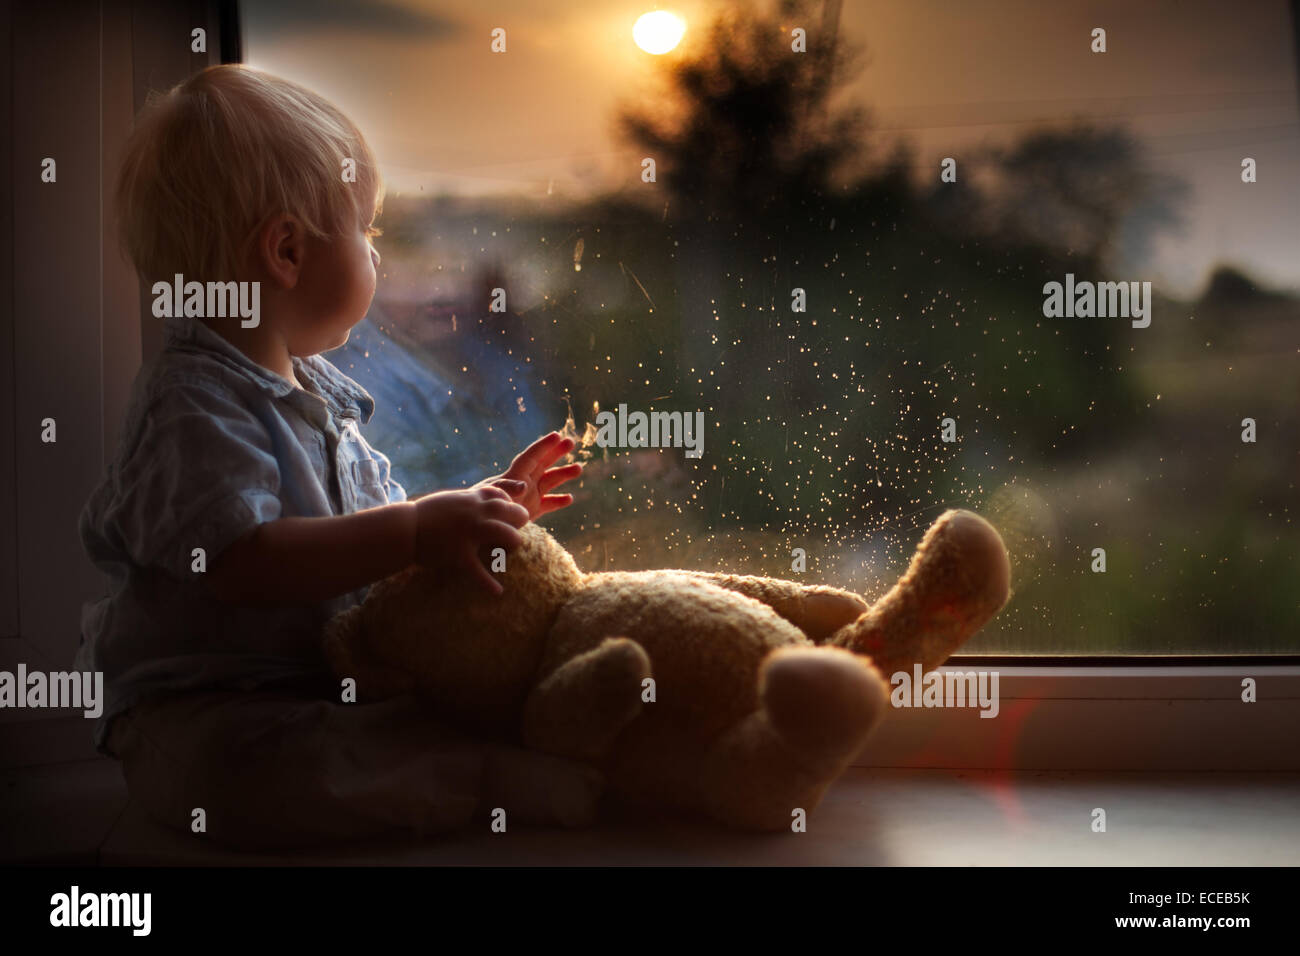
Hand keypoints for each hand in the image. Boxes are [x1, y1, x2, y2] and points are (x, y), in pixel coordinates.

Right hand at [412, 486, 529, 594]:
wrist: (405, 528)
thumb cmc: (426, 515)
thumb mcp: (451, 500)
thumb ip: (470, 501)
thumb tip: (484, 503)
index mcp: (471, 499)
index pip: (503, 496)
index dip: (511, 506)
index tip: (511, 516)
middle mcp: (474, 513)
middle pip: (511, 511)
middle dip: (520, 520)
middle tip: (517, 533)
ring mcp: (468, 533)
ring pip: (504, 533)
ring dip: (513, 541)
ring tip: (512, 550)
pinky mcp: (459, 554)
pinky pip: (478, 570)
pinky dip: (488, 584)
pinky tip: (497, 592)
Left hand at [478, 432, 582, 520]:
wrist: (474, 528)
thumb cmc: (479, 509)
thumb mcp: (492, 497)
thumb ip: (507, 489)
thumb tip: (524, 486)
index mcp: (514, 476)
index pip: (531, 457)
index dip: (543, 446)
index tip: (557, 435)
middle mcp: (523, 483)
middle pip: (542, 464)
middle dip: (556, 453)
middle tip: (571, 442)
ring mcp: (529, 497)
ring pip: (549, 482)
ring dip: (563, 475)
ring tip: (578, 468)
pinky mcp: (531, 512)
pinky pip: (548, 504)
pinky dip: (558, 501)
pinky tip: (570, 498)